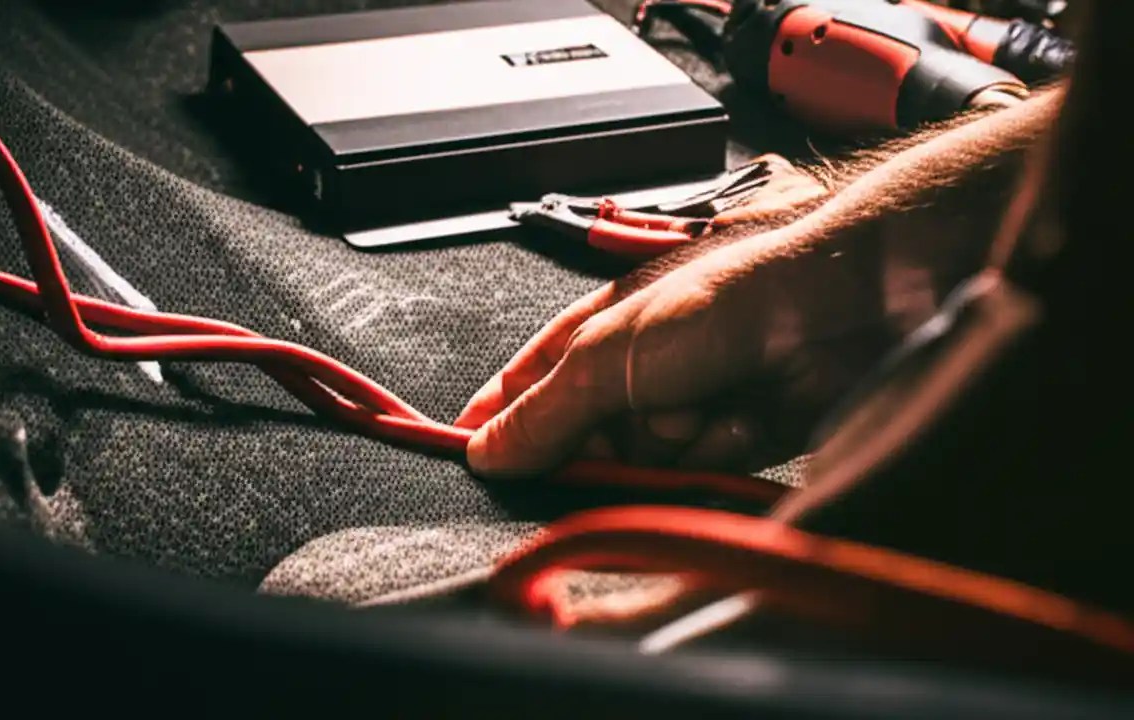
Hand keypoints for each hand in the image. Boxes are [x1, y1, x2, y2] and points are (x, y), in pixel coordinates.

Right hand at [457, 222, 895, 476]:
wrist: (831, 315)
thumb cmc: (720, 303)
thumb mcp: (607, 359)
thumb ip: (543, 414)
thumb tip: (485, 452)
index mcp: (592, 333)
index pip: (522, 387)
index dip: (493, 423)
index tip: (465, 458)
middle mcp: (630, 372)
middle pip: (576, 438)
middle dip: (593, 445)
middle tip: (620, 430)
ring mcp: (676, 407)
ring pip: (632, 464)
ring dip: (659, 447)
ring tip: (695, 408)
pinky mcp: (722, 442)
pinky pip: (686, 477)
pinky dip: (705, 457)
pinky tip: (728, 424)